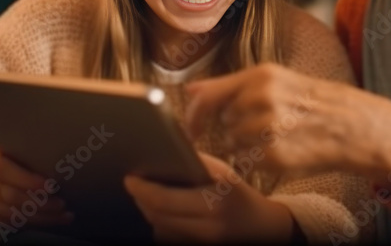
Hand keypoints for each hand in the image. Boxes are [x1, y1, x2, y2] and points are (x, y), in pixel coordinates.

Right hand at [0, 144, 72, 226]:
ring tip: (63, 216)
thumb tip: (58, 166)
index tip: (51, 186)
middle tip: (62, 204)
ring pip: (12, 214)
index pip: (3, 170)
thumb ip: (25, 155)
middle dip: (40, 203)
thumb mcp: (7, 149)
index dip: (27, 180)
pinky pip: (9, 223)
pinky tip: (49, 220)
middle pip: (10, 197)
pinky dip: (31, 223)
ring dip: (41, 218)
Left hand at [123, 152, 292, 242]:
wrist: (260, 227)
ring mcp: (202, 243)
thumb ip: (195, 164)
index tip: (130, 178)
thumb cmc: (239, 195)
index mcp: (215, 202)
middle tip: (134, 184)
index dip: (141, 190)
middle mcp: (208, 226)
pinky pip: (168, 238)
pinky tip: (162, 210)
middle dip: (141, 199)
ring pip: (159, 229)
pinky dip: (161, 224)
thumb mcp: (224, 173)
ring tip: (146, 195)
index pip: (164, 200)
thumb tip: (162, 152)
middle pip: (157, 216)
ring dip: (149, 212)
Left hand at [184, 64, 390, 181]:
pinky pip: (248, 160)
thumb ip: (230, 85)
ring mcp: (269, 128)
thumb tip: (191, 90)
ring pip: (234, 142)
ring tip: (276, 135)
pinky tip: (280, 149)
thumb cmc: (312, 101)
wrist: (351, 125)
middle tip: (265, 123)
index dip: (195, 115)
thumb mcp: (274, 80)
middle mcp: (262, 99)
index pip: (208, 96)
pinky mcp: (275, 155)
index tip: (193, 126)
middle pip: (224, 121)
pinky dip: (258, 159)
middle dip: (236, 125)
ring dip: (246, 143)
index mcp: (261, 75)